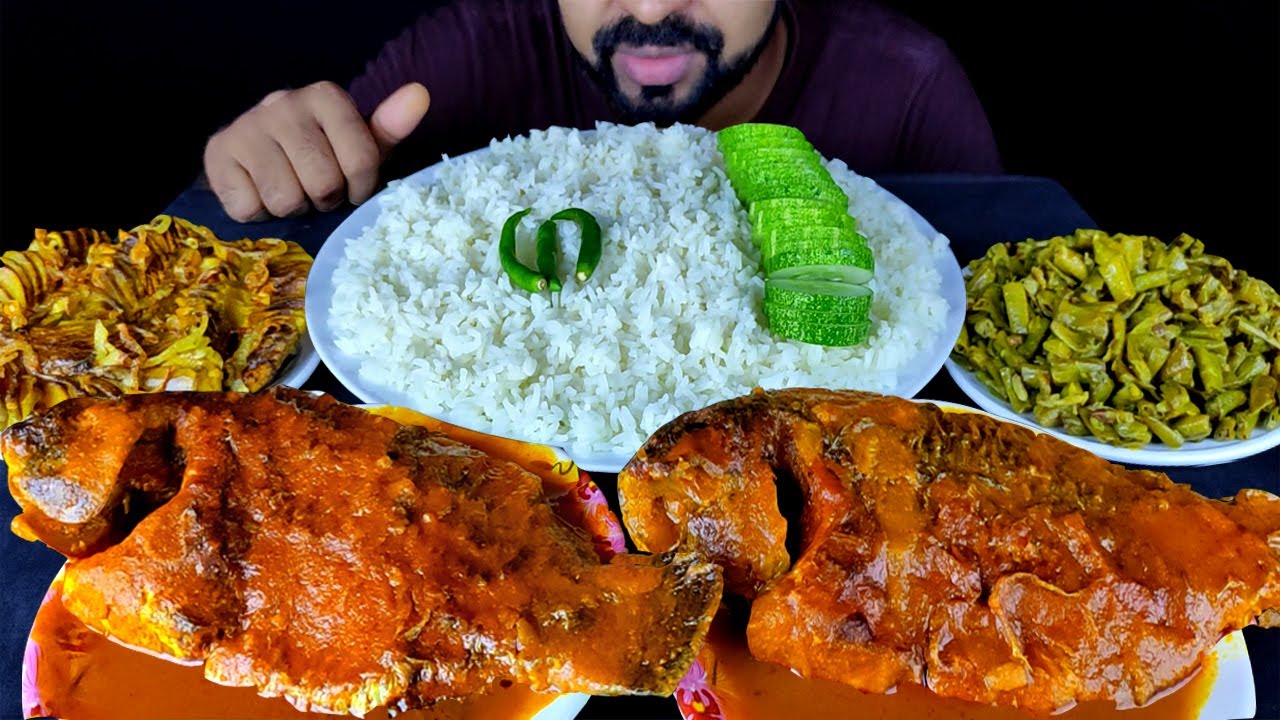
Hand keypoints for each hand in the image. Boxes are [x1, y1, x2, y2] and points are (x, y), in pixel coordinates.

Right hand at [204, 81, 429, 221]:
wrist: (258, 157)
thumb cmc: (323, 154)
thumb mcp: (361, 144)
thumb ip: (390, 126)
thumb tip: (420, 95)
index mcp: (325, 96)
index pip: (362, 161)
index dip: (360, 188)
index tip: (352, 187)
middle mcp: (283, 103)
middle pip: (323, 183)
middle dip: (324, 199)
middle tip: (316, 190)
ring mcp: (246, 126)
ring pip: (285, 199)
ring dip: (292, 209)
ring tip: (290, 190)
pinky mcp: (217, 152)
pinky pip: (249, 208)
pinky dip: (258, 213)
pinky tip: (260, 192)